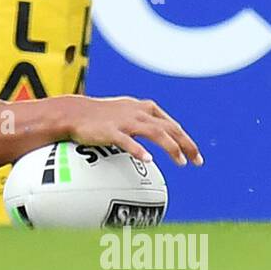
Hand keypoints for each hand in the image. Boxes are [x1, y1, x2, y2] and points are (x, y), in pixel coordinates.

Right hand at [64, 95, 202, 166]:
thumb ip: (144, 120)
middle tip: (197, 161)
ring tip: (181, 161)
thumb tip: (161, 133)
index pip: (171, 124)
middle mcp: (138, 112)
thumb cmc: (101, 115)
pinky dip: (138, 149)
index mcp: (144, 108)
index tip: (195, 154)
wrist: (74, 113)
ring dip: (170, 147)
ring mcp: (125, 121)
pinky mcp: (110, 131)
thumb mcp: (127, 112)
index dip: (186, 139)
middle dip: (186, 144)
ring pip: (155, 132)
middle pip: (169, 128)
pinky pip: (127, 141)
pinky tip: (148, 159)